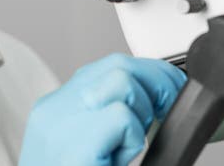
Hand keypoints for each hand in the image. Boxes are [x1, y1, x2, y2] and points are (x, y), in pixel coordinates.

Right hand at [19, 53, 186, 165]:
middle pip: (118, 66)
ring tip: (130, 145)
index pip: (108, 67)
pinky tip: (119, 160)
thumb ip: (108, 122)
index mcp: (57, 110)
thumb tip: (155, 100)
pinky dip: (133, 138)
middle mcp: (54, 112)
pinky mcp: (73, 149)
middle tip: (165, 110)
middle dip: (156, 83)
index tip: (168, 91)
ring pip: (121, 82)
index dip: (148, 74)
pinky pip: (119, 118)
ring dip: (140, 113)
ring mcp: (60, 128)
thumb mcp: (92, 150)